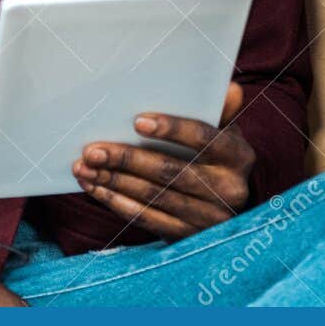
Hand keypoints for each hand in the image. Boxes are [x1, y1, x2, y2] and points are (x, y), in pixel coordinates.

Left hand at [74, 82, 255, 239]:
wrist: (225, 213)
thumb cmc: (218, 162)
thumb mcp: (226, 137)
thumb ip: (222, 113)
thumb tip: (231, 88)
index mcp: (239, 157)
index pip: (204, 139)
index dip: (172, 129)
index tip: (137, 121)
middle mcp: (229, 189)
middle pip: (171, 171)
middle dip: (128, 159)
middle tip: (94, 149)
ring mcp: (207, 217)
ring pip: (153, 196)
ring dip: (114, 181)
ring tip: (85, 166)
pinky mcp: (186, 237)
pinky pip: (146, 218)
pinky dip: (116, 203)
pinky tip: (95, 188)